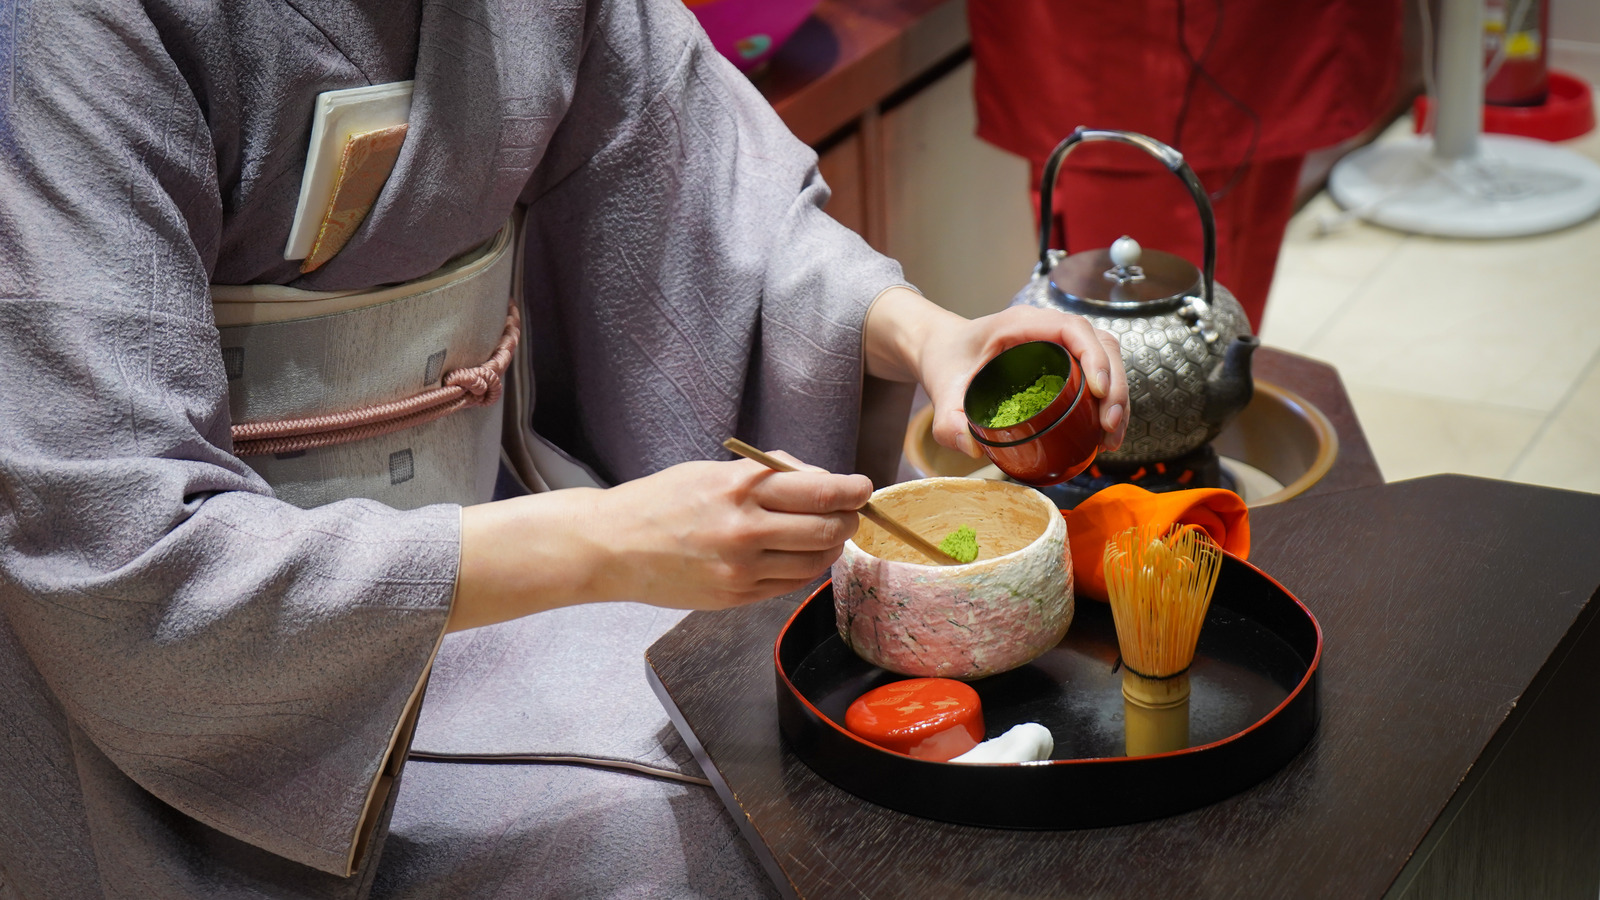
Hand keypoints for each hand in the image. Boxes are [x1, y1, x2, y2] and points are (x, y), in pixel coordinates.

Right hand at [450, 455, 871, 629]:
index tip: (863, 487)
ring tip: (825, 535)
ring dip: (829, 547)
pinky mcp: (736, 597)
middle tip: (850, 512)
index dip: (853, 490)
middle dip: (848, 519)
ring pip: (814, 562)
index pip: (821, 491)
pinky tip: (795, 556)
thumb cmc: (662, 500)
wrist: (611, 546)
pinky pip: (788, 584)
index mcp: (740, 488)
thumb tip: (819, 480)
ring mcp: (741, 568)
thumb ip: (768, 474)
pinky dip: (801, 569)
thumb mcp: (714, 471)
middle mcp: (745, 529)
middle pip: (827, 529)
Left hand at [864, 287, 1128, 457]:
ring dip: (1118, 395)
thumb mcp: (941, 391)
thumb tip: (973, 449)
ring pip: (1106, 357)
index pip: (1072, 328)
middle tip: (1109, 427)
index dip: (1094, 357)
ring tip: (1110, 436)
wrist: (943, 350)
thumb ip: (948, 421)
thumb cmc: (946, 361)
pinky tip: (1104, 432)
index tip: (1098, 392)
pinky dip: (1108, 399)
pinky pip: (1097, 370)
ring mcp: (1059, 342)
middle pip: (1100, 343)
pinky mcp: (1064, 359)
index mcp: (1021, 323)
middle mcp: (1047, 327)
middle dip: (1115, 385)